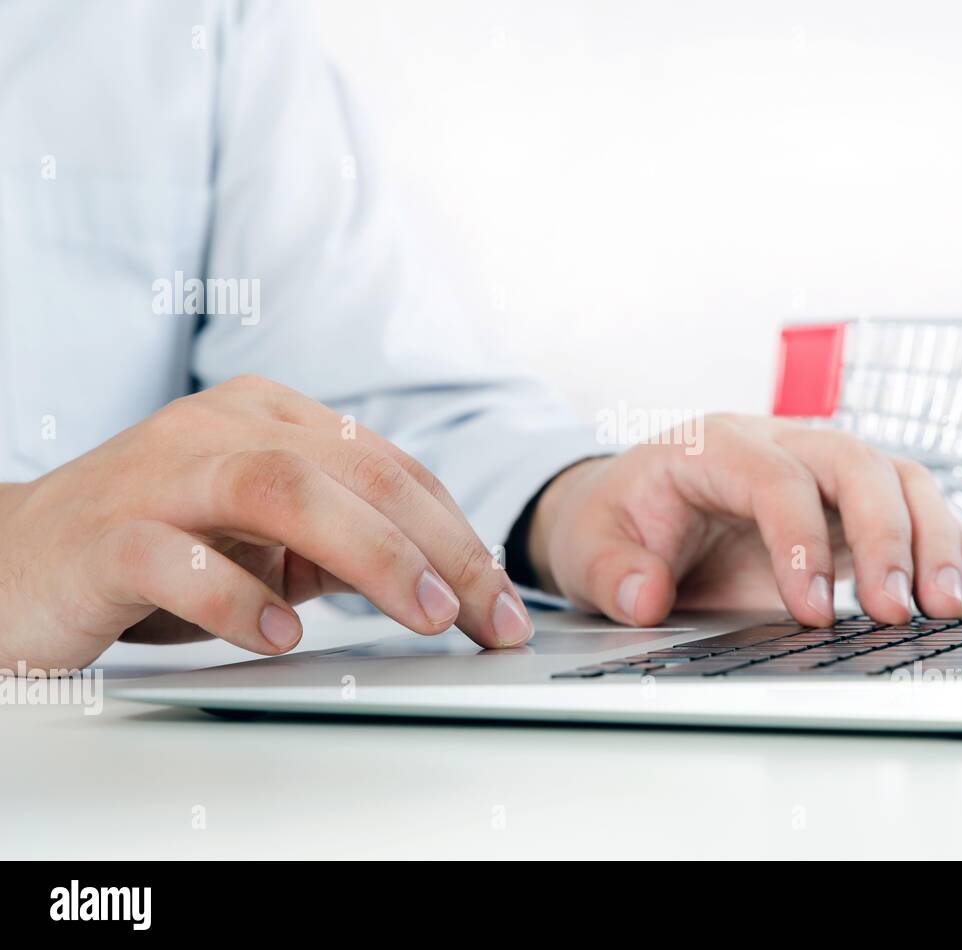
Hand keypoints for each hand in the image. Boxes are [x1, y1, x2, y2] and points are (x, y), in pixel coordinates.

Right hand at [0, 375, 532, 669]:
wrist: (12, 560)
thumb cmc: (155, 547)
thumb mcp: (266, 539)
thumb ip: (342, 542)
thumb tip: (445, 581)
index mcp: (271, 419)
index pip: (392, 468)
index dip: (460, 536)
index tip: (503, 605)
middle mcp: (220, 431)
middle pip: (355, 471)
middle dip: (439, 547)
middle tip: (485, 616)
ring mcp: (160, 476)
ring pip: (282, 490)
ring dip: (369, 553)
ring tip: (421, 613)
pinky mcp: (103, 536)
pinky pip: (179, 558)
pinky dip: (238, 597)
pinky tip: (281, 636)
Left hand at [526, 415, 961, 626]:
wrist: (636, 504)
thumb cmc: (621, 517)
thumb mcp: (590, 544)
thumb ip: (612, 571)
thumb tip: (645, 596)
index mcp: (715, 443)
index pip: (774, 476)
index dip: (798, 539)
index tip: (810, 609)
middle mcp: (783, 444)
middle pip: (857, 464)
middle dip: (886, 536)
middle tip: (898, 609)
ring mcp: (826, 472)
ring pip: (902, 481)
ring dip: (935, 542)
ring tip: (952, 609)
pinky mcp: (855, 508)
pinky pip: (920, 515)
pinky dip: (957, 551)